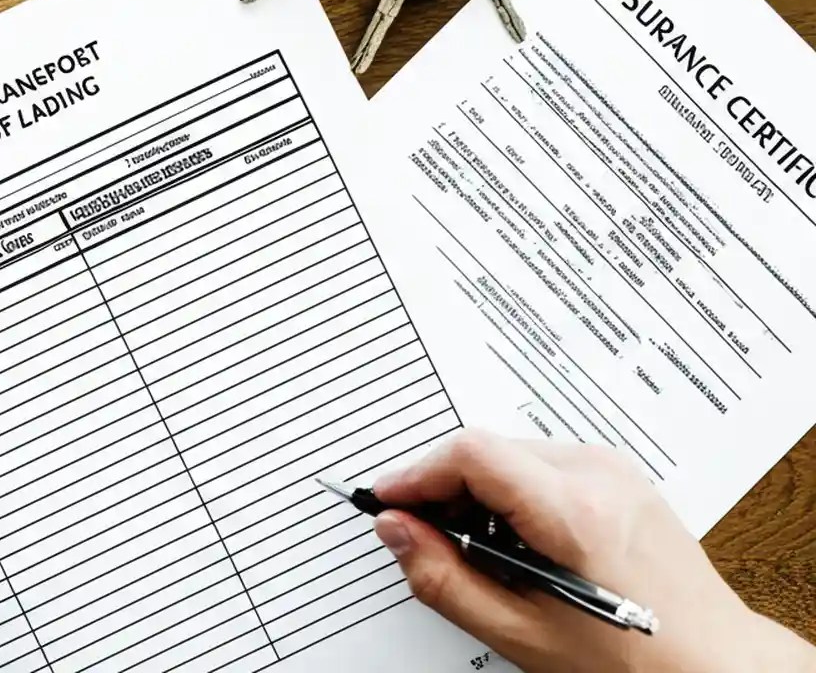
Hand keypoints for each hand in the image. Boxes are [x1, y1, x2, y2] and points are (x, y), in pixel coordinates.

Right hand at [373, 430, 815, 672]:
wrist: (712, 662)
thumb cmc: (633, 659)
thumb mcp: (521, 631)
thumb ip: (445, 579)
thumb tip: (397, 532)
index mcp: (575, 509)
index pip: (472, 453)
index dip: (416, 474)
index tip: (388, 501)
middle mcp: (598, 474)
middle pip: (487, 449)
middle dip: (443, 488)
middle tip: (424, 537)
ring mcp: (613, 470)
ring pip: (511, 455)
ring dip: (476, 492)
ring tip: (477, 551)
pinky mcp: (618, 476)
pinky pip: (542, 465)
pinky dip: (510, 493)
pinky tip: (514, 542)